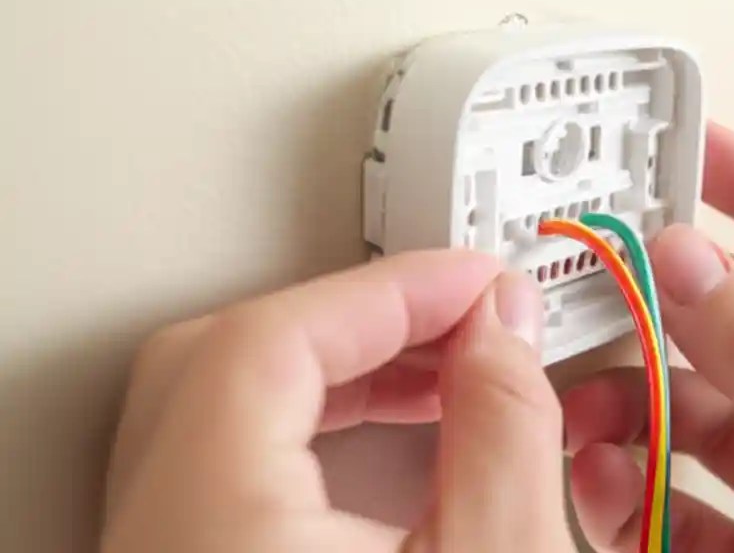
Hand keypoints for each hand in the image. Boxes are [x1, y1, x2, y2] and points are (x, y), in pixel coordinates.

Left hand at [102, 252, 575, 552]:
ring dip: (340, 370)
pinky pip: (223, 469)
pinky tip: (397, 434)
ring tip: (446, 372)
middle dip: (361, 319)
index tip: (472, 281)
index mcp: (207, 528)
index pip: (269, 344)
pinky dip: (311, 430)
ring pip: (220, 412)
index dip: (387, 289)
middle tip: (459, 313)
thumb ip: (504, 432)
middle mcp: (155, 541)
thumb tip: (504, 328)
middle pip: (225, 360)